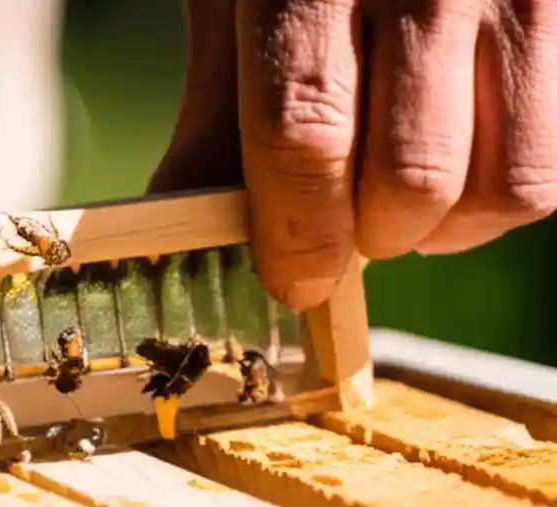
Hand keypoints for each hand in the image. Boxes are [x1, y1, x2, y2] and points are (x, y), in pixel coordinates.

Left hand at [150, 0, 556, 309]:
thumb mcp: (231, 2)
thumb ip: (215, 116)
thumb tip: (183, 229)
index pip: (305, 135)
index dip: (298, 232)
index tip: (293, 282)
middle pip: (411, 180)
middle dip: (367, 238)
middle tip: (339, 226)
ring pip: (501, 188)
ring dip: (440, 229)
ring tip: (397, 192)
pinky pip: (551, 162)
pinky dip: (496, 195)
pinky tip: (455, 158)